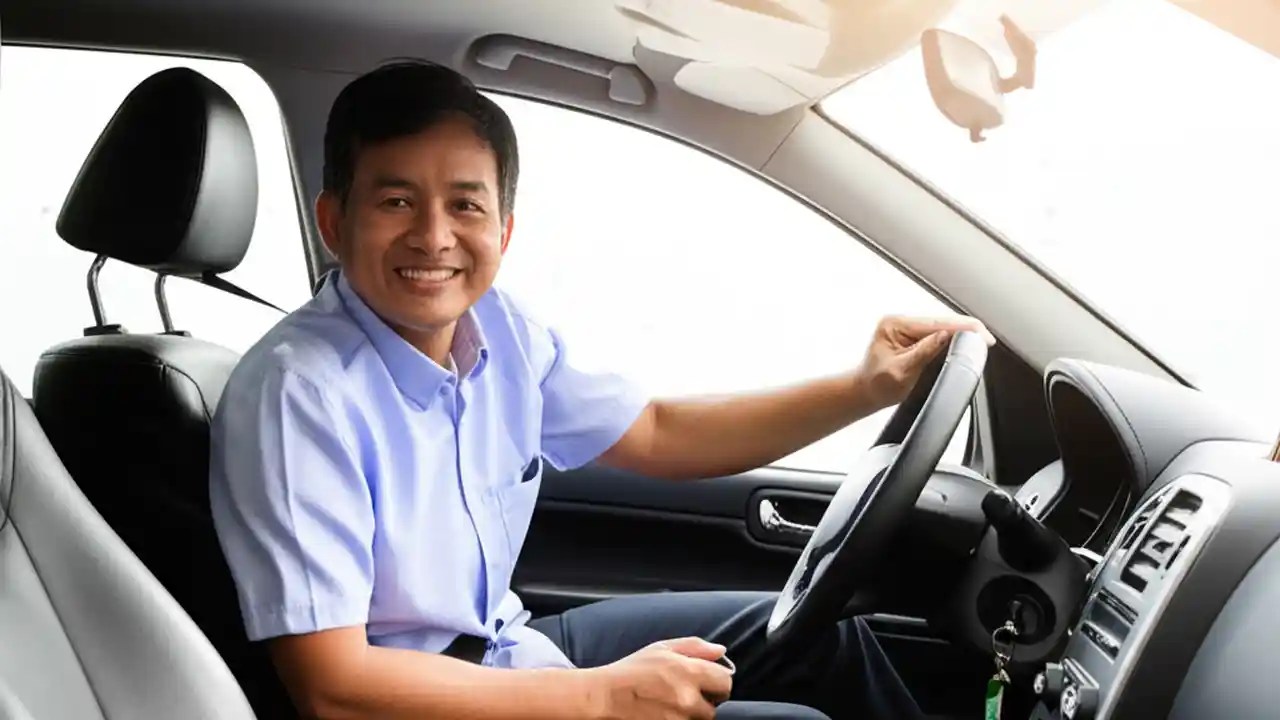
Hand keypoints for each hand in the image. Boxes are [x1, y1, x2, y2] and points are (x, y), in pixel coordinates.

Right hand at [583, 637, 731, 719]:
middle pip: (715, 706)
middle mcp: (689, 698)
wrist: (605, 697)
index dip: (717, 681)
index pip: (726, 682)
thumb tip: (721, 651)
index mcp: (690, 672)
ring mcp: (679, 719)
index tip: (706, 681)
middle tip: (685, 693)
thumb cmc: (632, 670)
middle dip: (704, 700)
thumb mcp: (662, 648)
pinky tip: (663, 712)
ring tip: (670, 703)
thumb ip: (695, 647)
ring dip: (691, 713)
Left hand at [854, 315, 994, 409]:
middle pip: (941, 321)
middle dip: (965, 329)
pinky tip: (965, 341)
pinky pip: (937, 333)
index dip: (962, 328)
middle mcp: (900, 322)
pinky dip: (952, 337)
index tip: (982, 335)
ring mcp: (906, 327)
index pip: (935, 323)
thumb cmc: (877, 385)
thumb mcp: (901, 371)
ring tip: (981, 339)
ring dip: (960, 332)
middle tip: (987, 340)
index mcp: (894, 325)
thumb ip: (924, 352)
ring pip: (941, 326)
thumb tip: (946, 336)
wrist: (865, 393)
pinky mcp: (912, 336)